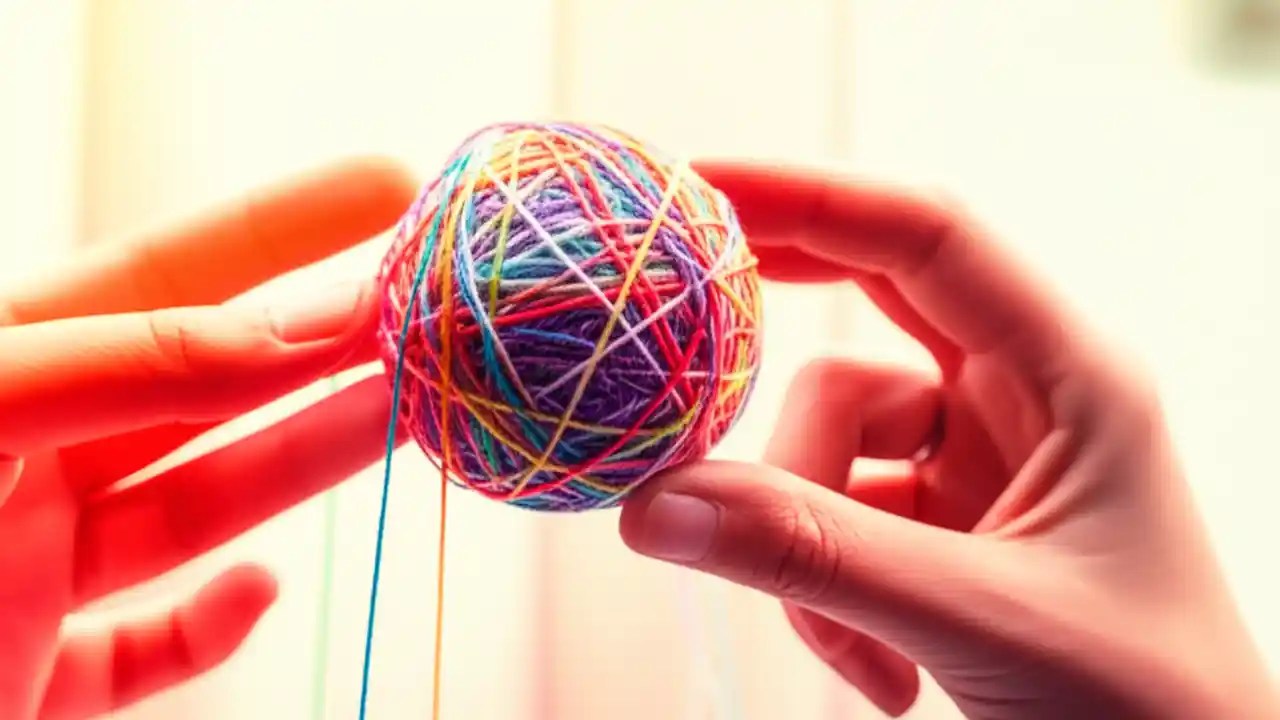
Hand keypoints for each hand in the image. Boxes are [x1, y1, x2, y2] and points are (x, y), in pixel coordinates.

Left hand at [0, 160, 414, 719]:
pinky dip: (214, 624)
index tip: (391, 186)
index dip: (282, 225)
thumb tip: (289, 329)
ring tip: (408, 413)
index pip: (163, 273)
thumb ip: (121, 360)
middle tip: (433, 308)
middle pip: (205, 389)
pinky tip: (259, 588)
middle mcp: (13, 462)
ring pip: (198, 508)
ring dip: (305, 462)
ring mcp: (24, 576)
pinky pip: (141, 650)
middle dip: (326, 343)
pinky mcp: (37, 682)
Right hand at [620, 163, 1279, 717]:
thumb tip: (656, 504)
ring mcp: (971, 469)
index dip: (807, 196)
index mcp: (1068, 374)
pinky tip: (879, 676)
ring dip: (804, 548)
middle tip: (676, 324)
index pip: (926, 238)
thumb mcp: (981, 617)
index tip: (697, 188)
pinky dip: (822, 598)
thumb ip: (817, 557)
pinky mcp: (933, 535)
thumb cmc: (1149, 706)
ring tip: (859, 654)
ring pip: (825, 447)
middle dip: (771, 336)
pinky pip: (828, 525)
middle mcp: (1018, 401)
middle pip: (864, 316)